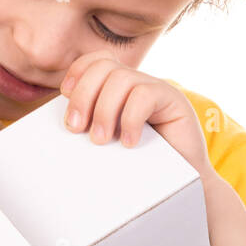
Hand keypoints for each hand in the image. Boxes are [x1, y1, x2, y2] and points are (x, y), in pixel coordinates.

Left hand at [59, 53, 212, 180]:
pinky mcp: (175, 100)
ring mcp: (156, 89)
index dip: (77, 71)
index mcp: (118, 88)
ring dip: (104, 110)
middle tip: (76, 128)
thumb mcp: (107, 141)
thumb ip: (89, 126)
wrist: (181, 184)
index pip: (96, 61)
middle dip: (83, 95)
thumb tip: (66, 124)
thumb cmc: (140, 166)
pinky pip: (145, 95)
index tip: (64, 95)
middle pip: (104, 66)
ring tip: (101, 139)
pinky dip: (130, 118)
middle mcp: (137, 83)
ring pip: (122, 78)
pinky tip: (129, 142)